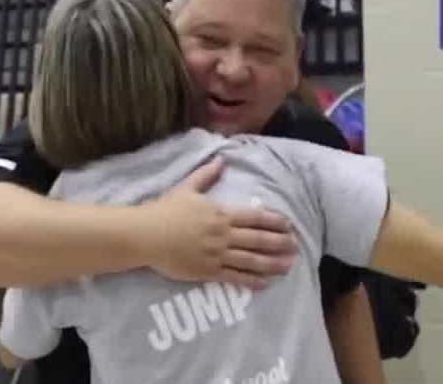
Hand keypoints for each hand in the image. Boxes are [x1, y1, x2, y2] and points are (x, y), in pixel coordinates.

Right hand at [143, 157, 297, 289]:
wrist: (145, 235)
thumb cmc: (165, 210)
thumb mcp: (187, 188)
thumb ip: (207, 175)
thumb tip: (222, 159)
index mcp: (221, 214)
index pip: (254, 217)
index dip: (273, 221)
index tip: (288, 224)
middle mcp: (223, 235)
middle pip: (258, 239)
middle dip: (279, 243)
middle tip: (296, 246)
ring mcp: (216, 255)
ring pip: (250, 260)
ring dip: (271, 263)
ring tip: (287, 266)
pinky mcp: (207, 272)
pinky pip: (233, 277)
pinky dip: (250, 281)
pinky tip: (264, 283)